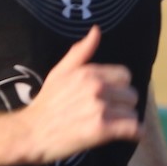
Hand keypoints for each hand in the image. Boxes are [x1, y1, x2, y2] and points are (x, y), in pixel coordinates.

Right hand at [15, 27, 139, 164]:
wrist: (31, 133)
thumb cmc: (46, 102)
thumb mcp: (60, 72)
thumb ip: (80, 52)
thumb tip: (96, 30)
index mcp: (89, 72)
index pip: (125, 75)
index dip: (120, 87)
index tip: (111, 97)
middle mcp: (97, 87)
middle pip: (131, 95)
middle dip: (123, 105)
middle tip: (110, 114)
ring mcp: (100, 108)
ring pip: (133, 113)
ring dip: (126, 121)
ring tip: (114, 126)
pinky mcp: (101, 129)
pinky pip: (133, 129)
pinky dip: (135, 133)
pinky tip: (130, 135)